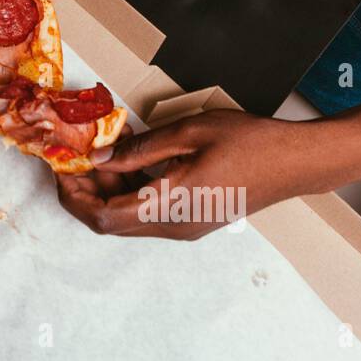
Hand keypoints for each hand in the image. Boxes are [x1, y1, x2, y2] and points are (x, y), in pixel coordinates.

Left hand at [56, 110, 332, 239]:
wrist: (297, 163)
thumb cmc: (250, 142)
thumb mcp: (189, 133)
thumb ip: (139, 149)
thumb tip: (99, 158)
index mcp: (169, 206)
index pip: (101, 215)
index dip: (73, 193)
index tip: (62, 164)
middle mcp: (173, 226)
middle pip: (109, 221)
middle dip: (83, 191)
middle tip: (74, 155)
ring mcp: (184, 227)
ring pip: (127, 218)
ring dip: (105, 189)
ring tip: (100, 151)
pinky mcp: (193, 220)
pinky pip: (147, 212)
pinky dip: (128, 190)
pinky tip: (130, 159)